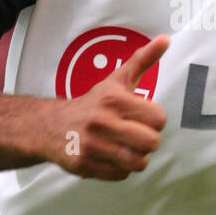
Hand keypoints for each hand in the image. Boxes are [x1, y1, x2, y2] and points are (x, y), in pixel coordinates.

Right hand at [50, 34, 169, 180]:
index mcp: (114, 99)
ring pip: (138, 162)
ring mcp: (93, 146)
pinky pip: (121, 175)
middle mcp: (102, 122)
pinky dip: (120, 169)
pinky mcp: (85, 165)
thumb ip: (143, 60)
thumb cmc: (92, 103)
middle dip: (147, 140)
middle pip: (152, 142)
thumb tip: (165, 39)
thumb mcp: (117, 80)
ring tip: (125, 147)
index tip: (142, 118)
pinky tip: (110, 156)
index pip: (159, 118)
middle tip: (136, 135)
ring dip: (136, 157)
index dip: (154, 120)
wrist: (50, 126)